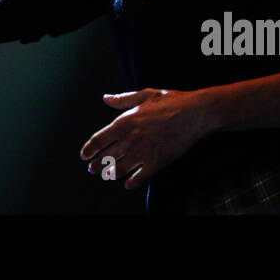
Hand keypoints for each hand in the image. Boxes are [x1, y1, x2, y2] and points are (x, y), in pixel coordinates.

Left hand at [79, 88, 218, 190]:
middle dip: (97, 165)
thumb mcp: (144, 95)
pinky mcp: (157, 163)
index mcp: (124, 122)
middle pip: (106, 157)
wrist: (194, 113)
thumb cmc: (170, 101)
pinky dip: (132, 183)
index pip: (98, 140)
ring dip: (111, 174)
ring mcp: (143, 153)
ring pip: (120, 169)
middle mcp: (130, 139)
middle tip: (92, 169)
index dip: (88, 150)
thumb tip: (106, 98)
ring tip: (108, 175)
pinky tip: (128, 184)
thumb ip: (122, 100)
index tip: (84, 156)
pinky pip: (139, 178)